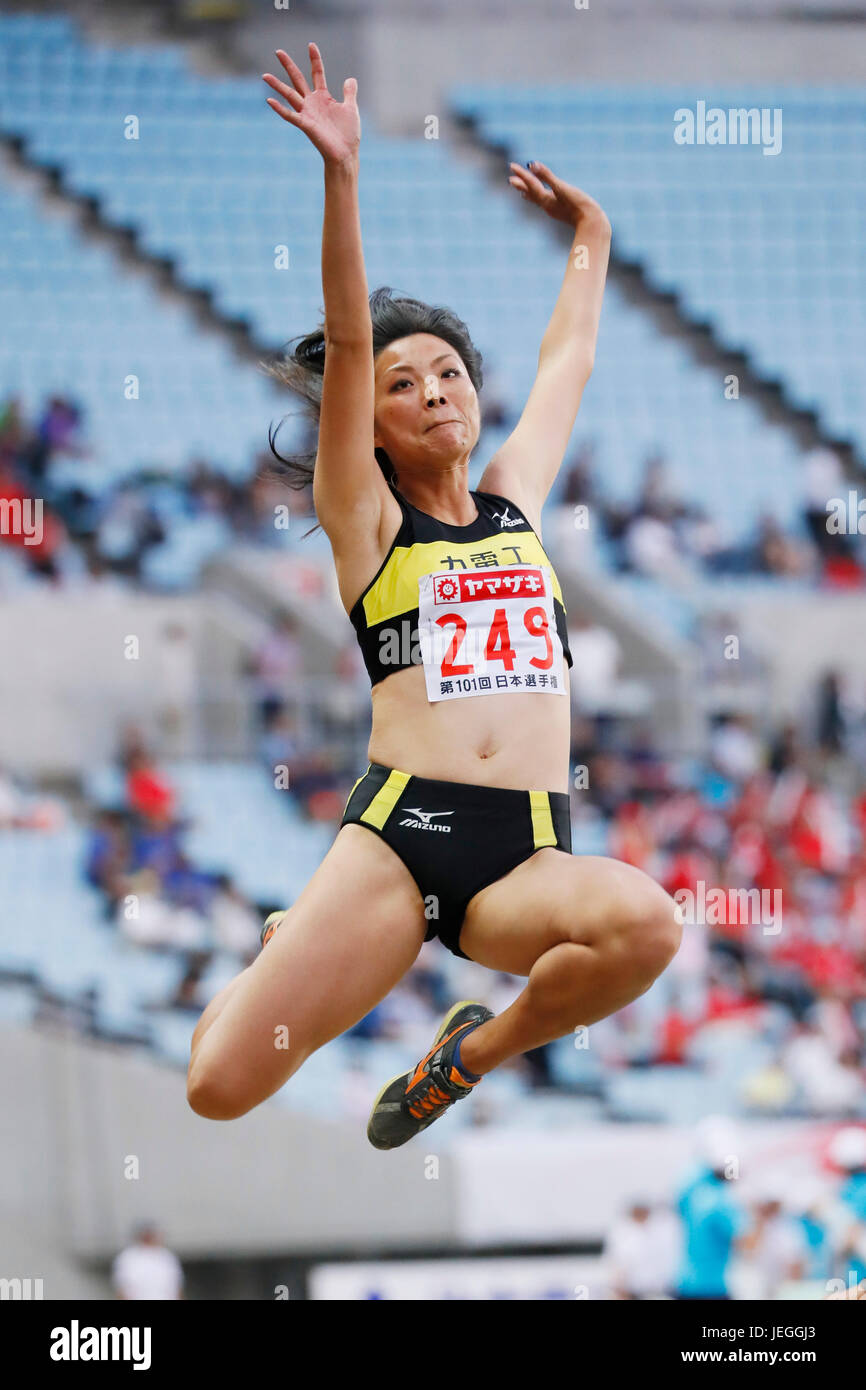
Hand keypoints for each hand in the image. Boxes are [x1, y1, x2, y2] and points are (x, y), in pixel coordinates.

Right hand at [262, 43, 359, 164]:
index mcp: (323, 97)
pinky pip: (290, 116)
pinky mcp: (306, 125)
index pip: (317, 73)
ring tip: (264, 75)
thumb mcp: (351, 108)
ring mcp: (307, 113)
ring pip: (289, 95)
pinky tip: (269, 101)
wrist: (346, 154)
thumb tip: (350, 78)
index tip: (311, 45)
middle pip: (298, 79)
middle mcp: (312, 103)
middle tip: (278, 51)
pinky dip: (280, 109)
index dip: (315, 59)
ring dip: (277, 86)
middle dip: (289, 65)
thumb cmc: (348, 135)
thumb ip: (349, 93)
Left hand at [508, 160, 608, 233]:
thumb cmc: (578, 205)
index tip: (512, 166)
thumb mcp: (562, 188)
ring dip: (530, 194)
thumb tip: (532, 164)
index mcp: (546, 199)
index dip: (522, 174)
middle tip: (511, 180)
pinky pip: (548, 204)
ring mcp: (555, 210)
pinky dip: (542, 199)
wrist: (592, 224)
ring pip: (539, 200)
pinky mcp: (562, 212)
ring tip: (522, 193)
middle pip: (531, 193)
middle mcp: (548, 205)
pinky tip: (546, 200)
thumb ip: (547, 176)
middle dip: (522, 185)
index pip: (531, 184)